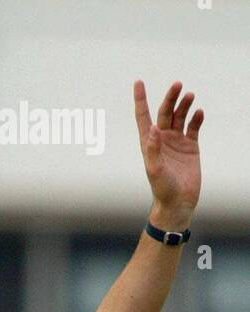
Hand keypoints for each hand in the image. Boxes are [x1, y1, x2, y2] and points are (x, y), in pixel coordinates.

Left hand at [134, 79, 202, 225]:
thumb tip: (153, 129)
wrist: (179, 202)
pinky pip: (193, 127)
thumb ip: (152, 150)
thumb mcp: (154, 170)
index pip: (143, 117)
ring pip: (180, 116)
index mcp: (149, 143)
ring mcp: (177, 141)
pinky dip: (196, 118)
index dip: (141, 100)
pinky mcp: (190, 146)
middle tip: (178, 85)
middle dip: (170, 97)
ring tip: (190, 96)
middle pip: (165, 112)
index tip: (138, 82)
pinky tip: (199, 113)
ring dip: (184, 105)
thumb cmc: (162, 189)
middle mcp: (162, 139)